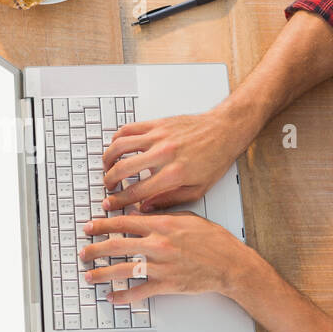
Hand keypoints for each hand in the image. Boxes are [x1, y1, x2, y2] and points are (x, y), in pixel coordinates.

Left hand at [77, 211, 255, 305]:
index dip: (102, 225)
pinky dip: (123, 296)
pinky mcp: (167, 284)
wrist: (230, 264)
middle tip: (84, 251)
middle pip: (117, 246)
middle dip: (95, 249)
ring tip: (89, 275)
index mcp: (162, 225)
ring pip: (123, 270)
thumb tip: (140, 213)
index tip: (89, 227)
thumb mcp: (187, 218)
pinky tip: (112, 297)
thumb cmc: (213, 240)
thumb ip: (162, 215)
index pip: (124, 222)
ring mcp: (161, 266)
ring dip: (102, 273)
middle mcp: (158, 244)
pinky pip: (139, 292)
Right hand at [100, 109, 253, 212]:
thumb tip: (145, 208)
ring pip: (120, 146)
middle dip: (109, 181)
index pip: (136, 191)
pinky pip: (128, 129)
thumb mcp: (197, 190)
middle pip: (123, 169)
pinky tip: (116, 147)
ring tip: (108, 167)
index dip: (119, 200)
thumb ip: (169, 200)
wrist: (224, 131)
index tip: (110, 204)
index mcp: (174, 174)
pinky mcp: (157, 124)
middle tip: (108, 186)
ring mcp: (159, 136)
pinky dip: (117, 139)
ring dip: (108, 159)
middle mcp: (164, 154)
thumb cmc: (214, 159)